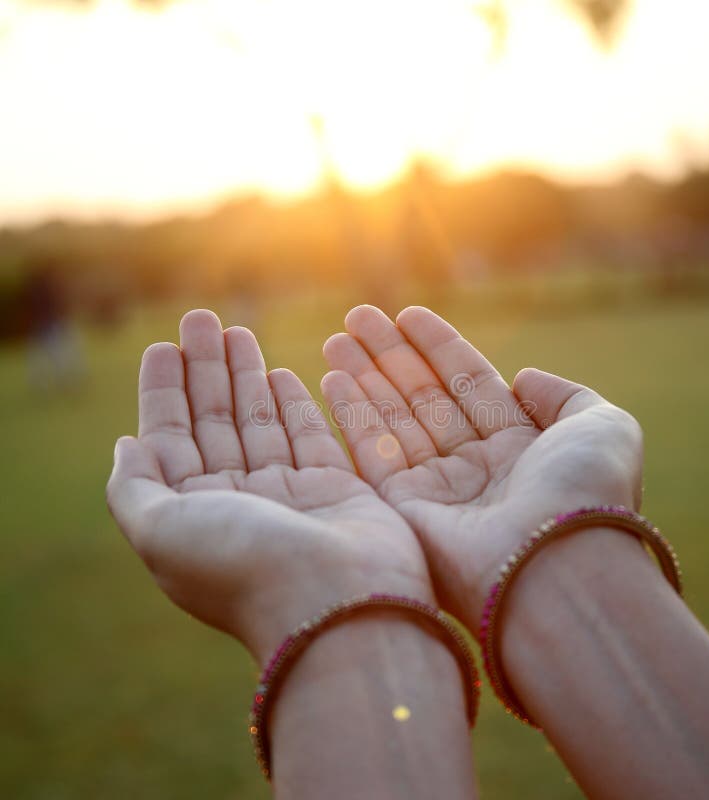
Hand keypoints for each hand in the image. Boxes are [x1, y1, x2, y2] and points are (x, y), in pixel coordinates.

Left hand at [106, 310, 432, 664]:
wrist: (336, 603)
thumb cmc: (243, 567)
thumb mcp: (160, 531)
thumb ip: (135, 488)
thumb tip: (125, 445)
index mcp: (193, 515)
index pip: (171, 440)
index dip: (165, 392)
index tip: (163, 345)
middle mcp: (238, 503)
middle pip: (216, 423)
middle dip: (206, 371)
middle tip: (202, 319)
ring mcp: (288, 495)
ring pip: (261, 423)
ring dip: (247, 375)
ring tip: (238, 329)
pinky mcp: (335, 488)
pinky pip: (310, 436)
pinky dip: (294, 404)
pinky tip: (281, 372)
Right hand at [321, 306, 642, 633]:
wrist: (558, 568)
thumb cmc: (585, 494)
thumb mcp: (603, 426)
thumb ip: (566, 396)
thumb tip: (523, 378)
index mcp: (521, 447)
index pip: (470, 384)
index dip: (439, 347)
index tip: (407, 314)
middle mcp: (476, 468)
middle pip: (424, 398)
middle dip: (391, 355)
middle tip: (357, 316)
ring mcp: (438, 492)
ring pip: (393, 420)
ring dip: (363, 377)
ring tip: (336, 337)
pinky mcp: (403, 514)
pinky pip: (371, 454)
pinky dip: (352, 416)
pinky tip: (332, 378)